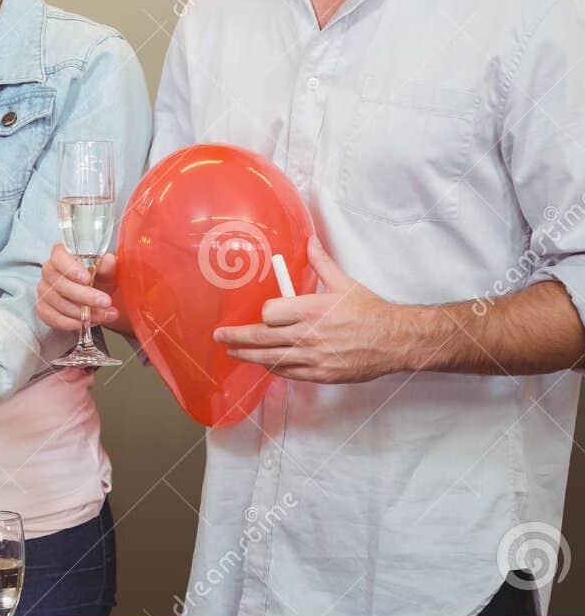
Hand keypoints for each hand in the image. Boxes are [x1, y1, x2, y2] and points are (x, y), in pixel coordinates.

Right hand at [36, 243, 127, 335]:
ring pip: (57, 302)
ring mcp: (44, 290)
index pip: (58, 258)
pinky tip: (85, 322)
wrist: (95, 299)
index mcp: (61, 255)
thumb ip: (107, 267)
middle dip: (84, 296)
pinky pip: (52, 317)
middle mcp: (48, 270)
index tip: (87, 279)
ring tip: (103, 315)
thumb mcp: (107, 273)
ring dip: (81, 312)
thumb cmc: (98, 281)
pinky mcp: (43, 307)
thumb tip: (109, 260)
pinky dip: (70, 323)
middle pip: (59, 283)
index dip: (71, 268)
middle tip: (105, 302)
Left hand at [214, 237, 408, 383]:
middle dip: (236, 337)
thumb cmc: (369, 311)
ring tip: (233, 352)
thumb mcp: (343, 283)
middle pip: (261, 338)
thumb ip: (320, 262)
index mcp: (309, 309)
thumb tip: (310, 241)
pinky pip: (288, 373)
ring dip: (248, 356)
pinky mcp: (320, 374)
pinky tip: (266, 365)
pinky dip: (274, 369)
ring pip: (270, 359)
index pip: (268, 313)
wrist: (395, 340)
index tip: (263, 312)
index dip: (264, 313)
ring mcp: (312, 357)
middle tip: (219, 336)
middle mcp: (307, 334)